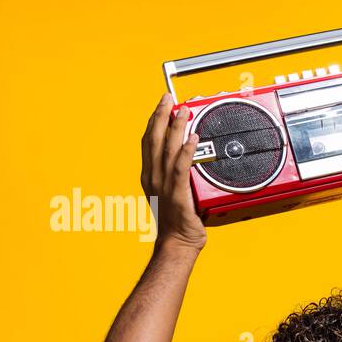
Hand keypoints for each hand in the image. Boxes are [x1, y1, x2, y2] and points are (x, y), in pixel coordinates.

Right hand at [140, 93, 205, 250]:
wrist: (177, 243)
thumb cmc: (177, 221)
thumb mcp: (173, 192)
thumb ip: (178, 174)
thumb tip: (190, 156)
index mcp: (150, 176)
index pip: (148, 142)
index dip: (154, 120)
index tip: (161, 105)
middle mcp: (153, 177)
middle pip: (153, 139)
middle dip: (161, 115)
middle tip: (168, 98)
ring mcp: (163, 186)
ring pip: (167, 149)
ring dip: (175, 127)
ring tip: (183, 110)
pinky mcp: (177, 194)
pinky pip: (180, 168)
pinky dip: (186, 151)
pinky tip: (193, 138)